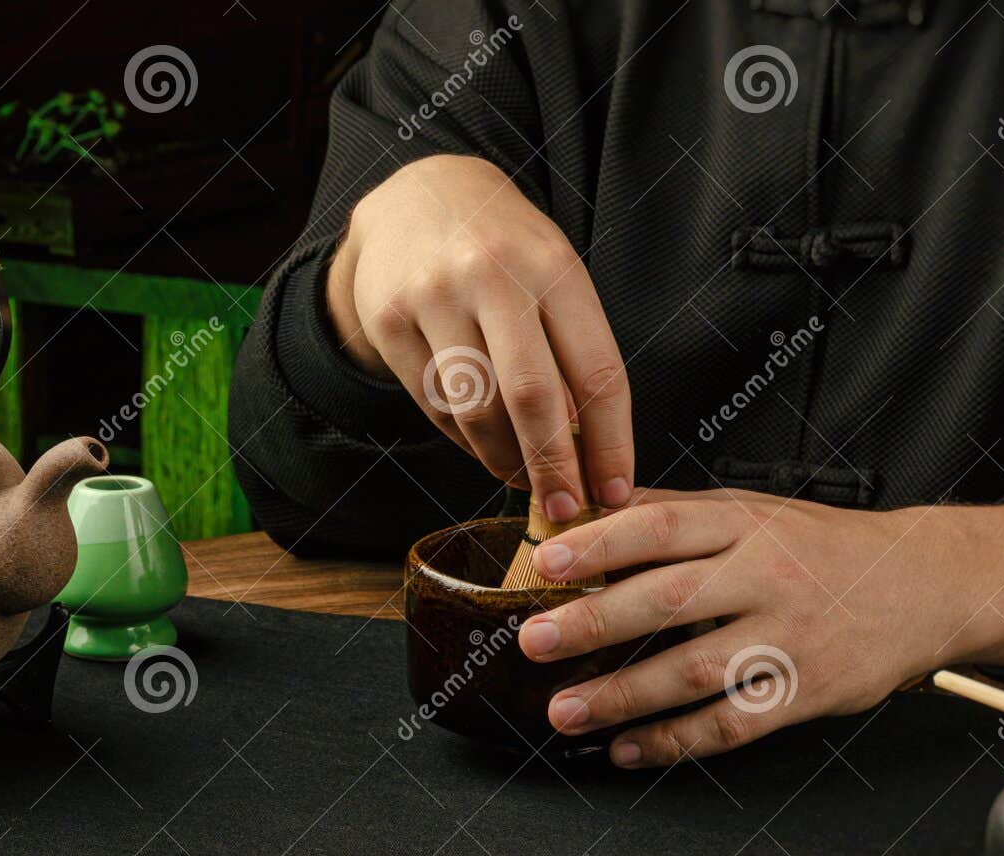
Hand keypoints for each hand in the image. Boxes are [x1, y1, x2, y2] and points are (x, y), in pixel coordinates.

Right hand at [325, 154, 633, 516]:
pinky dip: (464, 438)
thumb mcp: (553, 276)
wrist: (417, 197)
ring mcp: (434, 296)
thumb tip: (590, 453)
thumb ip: (574, 352)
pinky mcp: (388, 320)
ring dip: (504, 460)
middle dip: (554, 469)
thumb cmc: (504, 249)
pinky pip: (434, 405)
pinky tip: (482, 443)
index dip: (610, 443)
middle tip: (564, 511)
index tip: (614, 491)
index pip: (597, 371)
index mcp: (553, 267)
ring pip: (476, 411)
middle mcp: (493, 275)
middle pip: (532, 399)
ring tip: (521, 477)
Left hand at [515, 490, 1003, 767]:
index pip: (661, 528)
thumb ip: (677, 513)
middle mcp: (765, 577)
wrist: (928, 584)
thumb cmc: (825, 547)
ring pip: (693, 670)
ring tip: (565, 710)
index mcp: (746, 525)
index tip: (546, 563)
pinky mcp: (806, 691)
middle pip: (667, 600)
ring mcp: (788, 637)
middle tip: (535, 642)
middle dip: (594, 623)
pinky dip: (675, 741)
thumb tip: (591, 508)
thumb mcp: (755, 510)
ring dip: (622, 695)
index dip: (600, 544)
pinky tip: (627, 749)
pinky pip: (731, 723)